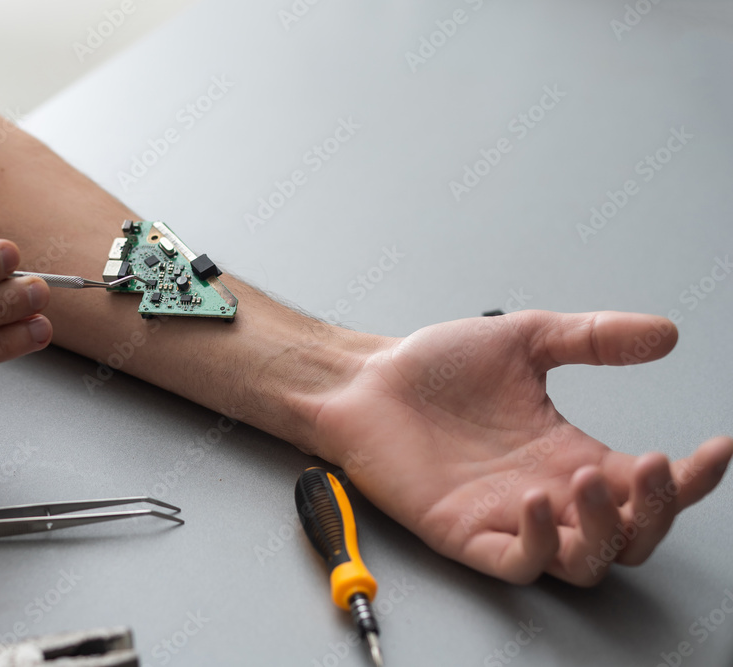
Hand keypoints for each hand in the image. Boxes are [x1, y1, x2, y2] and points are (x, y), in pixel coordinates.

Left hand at [314, 310, 732, 585]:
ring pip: (582, 560)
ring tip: (588, 480)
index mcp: (566, 453)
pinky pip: (513, 561)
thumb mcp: (526, 339)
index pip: (646, 484)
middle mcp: (545, 491)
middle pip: (628, 536)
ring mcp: (504, 515)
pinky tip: (535, 500)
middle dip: (655, 511)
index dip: (690, 478)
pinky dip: (536, 543)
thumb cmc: (435, 366)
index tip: (717, 447)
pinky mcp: (462, 531)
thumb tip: (666, 334)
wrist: (368, 378)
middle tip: (652, 467)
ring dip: (603, 530)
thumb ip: (594, 338)